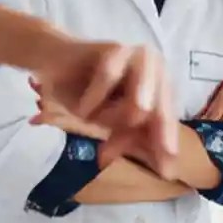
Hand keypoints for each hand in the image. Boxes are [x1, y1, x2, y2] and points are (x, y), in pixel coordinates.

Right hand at [29, 39, 178, 177]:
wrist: (56, 65)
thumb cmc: (87, 94)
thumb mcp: (112, 123)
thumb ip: (134, 140)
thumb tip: (164, 172)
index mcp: (161, 88)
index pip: (167, 120)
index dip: (164, 144)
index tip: (165, 173)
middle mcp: (157, 71)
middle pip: (156, 114)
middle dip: (128, 135)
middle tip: (107, 153)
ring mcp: (140, 57)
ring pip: (136, 104)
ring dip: (109, 117)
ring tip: (89, 118)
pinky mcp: (117, 48)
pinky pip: (109, 82)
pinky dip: (92, 100)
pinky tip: (80, 108)